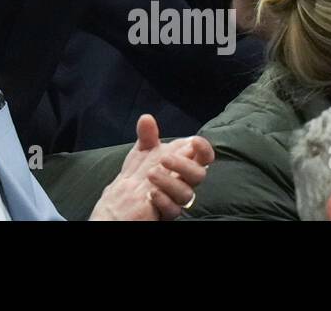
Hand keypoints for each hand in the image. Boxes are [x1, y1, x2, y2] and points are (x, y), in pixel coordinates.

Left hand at [90, 114, 213, 220]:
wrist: (126, 198)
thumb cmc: (141, 171)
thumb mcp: (142, 151)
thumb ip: (147, 136)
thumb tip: (146, 118)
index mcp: (183, 163)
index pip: (203, 156)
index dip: (204, 149)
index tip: (195, 141)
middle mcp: (184, 181)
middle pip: (198, 175)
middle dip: (184, 165)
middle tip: (164, 159)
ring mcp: (176, 198)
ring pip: (187, 194)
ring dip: (169, 183)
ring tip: (150, 174)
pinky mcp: (167, 212)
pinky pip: (173, 210)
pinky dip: (163, 200)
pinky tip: (151, 193)